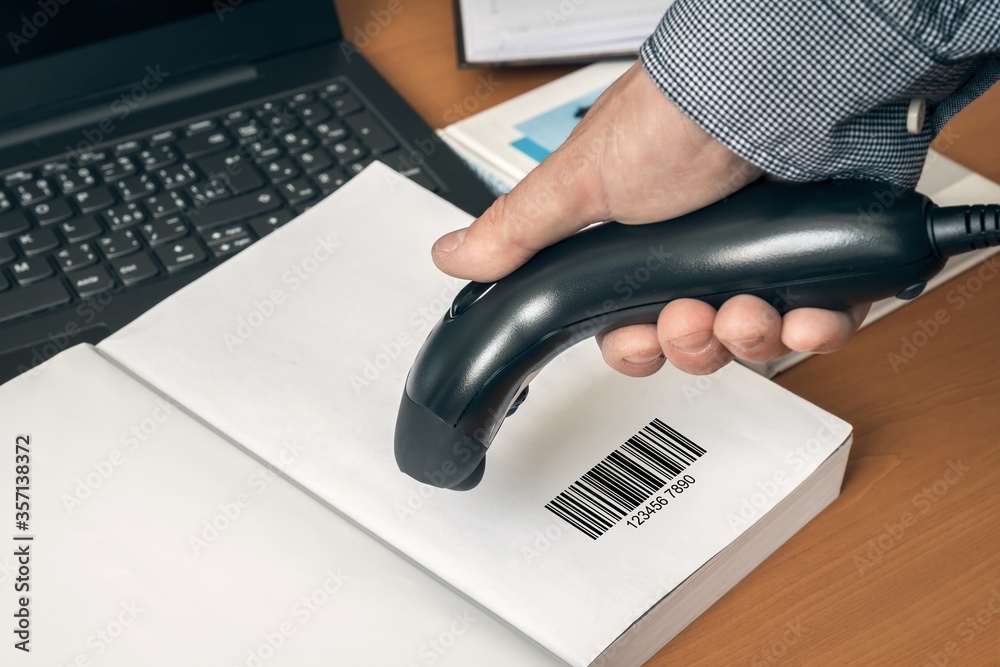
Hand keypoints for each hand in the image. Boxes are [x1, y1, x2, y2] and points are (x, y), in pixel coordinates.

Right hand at [432, 62, 869, 374]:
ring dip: (749, 337)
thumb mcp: (580, 182)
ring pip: (755, 338)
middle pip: (695, 341)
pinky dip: (818, 330)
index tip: (642, 342)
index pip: (634, 325)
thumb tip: (452, 256)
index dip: (639, 348)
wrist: (778, 85)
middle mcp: (704, 251)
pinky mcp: (822, 256)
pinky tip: (805, 318)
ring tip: (747, 307)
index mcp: (644, 244)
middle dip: (693, 345)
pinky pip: (825, 320)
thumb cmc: (679, 119)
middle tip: (693, 318)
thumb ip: (518, 230)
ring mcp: (765, 253)